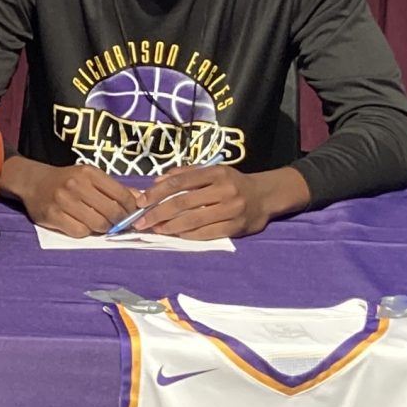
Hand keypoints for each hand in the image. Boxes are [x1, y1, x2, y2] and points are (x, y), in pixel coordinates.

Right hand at [11, 160, 140, 236]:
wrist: (34, 181)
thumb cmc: (66, 180)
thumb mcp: (90, 176)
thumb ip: (113, 188)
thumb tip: (139, 200)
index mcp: (89, 173)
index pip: (121, 195)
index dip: (130, 209)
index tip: (131, 214)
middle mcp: (76, 185)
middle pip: (111, 211)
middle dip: (119, 221)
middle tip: (118, 224)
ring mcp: (63, 201)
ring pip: (96, 223)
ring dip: (103, 228)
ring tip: (101, 225)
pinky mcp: (53, 216)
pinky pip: (78, 231)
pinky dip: (85, 232)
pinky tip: (83, 226)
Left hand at [135, 164, 303, 239]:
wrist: (265, 196)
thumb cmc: (232, 183)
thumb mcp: (213, 171)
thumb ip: (186, 174)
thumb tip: (157, 181)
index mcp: (216, 173)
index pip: (180, 182)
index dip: (157, 192)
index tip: (140, 202)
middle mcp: (224, 190)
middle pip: (183, 202)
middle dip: (157, 213)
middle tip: (141, 222)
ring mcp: (231, 209)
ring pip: (193, 220)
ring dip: (169, 226)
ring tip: (155, 229)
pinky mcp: (236, 227)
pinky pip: (206, 233)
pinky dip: (187, 235)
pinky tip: (175, 234)